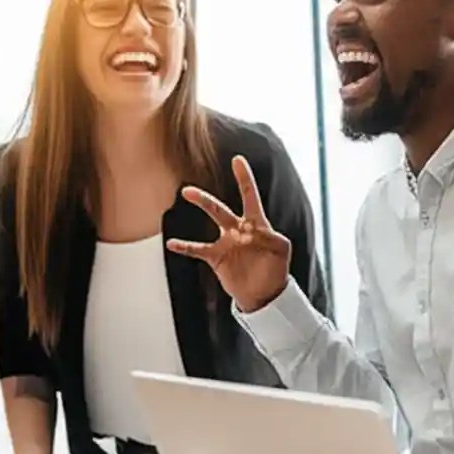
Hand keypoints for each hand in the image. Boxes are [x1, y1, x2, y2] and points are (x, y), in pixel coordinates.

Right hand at [166, 156, 290, 311]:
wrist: (265, 293)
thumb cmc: (276, 269)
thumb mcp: (281, 249)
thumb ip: (272, 237)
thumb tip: (258, 232)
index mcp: (257, 224)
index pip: (250, 196)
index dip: (244, 179)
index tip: (237, 160)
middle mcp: (238, 229)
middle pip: (221, 208)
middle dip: (205, 199)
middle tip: (189, 190)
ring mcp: (226, 242)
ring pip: (211, 219)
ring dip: (201, 206)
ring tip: (186, 193)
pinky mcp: (217, 257)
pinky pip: (198, 249)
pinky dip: (185, 246)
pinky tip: (172, 243)